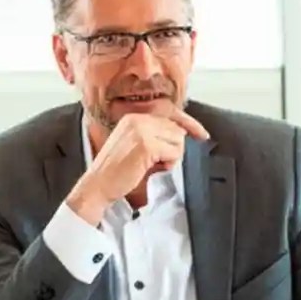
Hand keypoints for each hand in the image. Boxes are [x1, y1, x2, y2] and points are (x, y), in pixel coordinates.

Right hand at [67, 111, 209, 223]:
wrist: (98, 185)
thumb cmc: (115, 172)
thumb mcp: (134, 146)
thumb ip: (154, 136)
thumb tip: (181, 134)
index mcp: (133, 117)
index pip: (170, 114)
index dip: (189, 124)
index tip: (203, 135)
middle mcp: (137, 119)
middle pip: (176, 130)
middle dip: (173, 149)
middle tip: (157, 163)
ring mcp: (142, 131)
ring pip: (178, 141)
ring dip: (171, 158)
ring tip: (152, 166)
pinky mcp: (147, 145)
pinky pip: (174, 153)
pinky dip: (168, 164)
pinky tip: (152, 169)